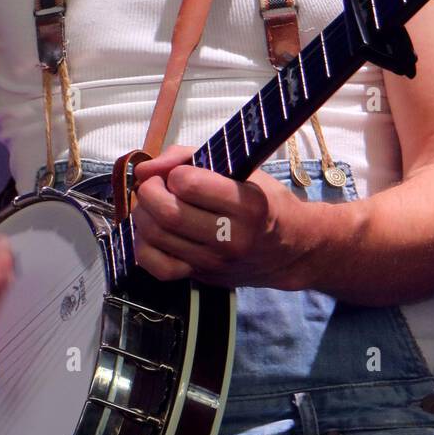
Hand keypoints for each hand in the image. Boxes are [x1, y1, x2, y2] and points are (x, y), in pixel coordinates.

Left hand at [130, 145, 312, 289]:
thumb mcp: (243, 169)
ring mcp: (214, 262)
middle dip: (150, 191)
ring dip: (143, 214)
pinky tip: (154, 232)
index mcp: (247, 204)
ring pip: (156, 237)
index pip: (188, 184)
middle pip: (167, 213)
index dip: (175, 172)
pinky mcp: (201, 277)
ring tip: (153, 205)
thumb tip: (144, 170)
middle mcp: (231, 238)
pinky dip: (144, 246)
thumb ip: (190, 157)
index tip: (181, 173)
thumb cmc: (265, 202)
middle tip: (156, 185)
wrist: (290, 249)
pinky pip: (156, 267)